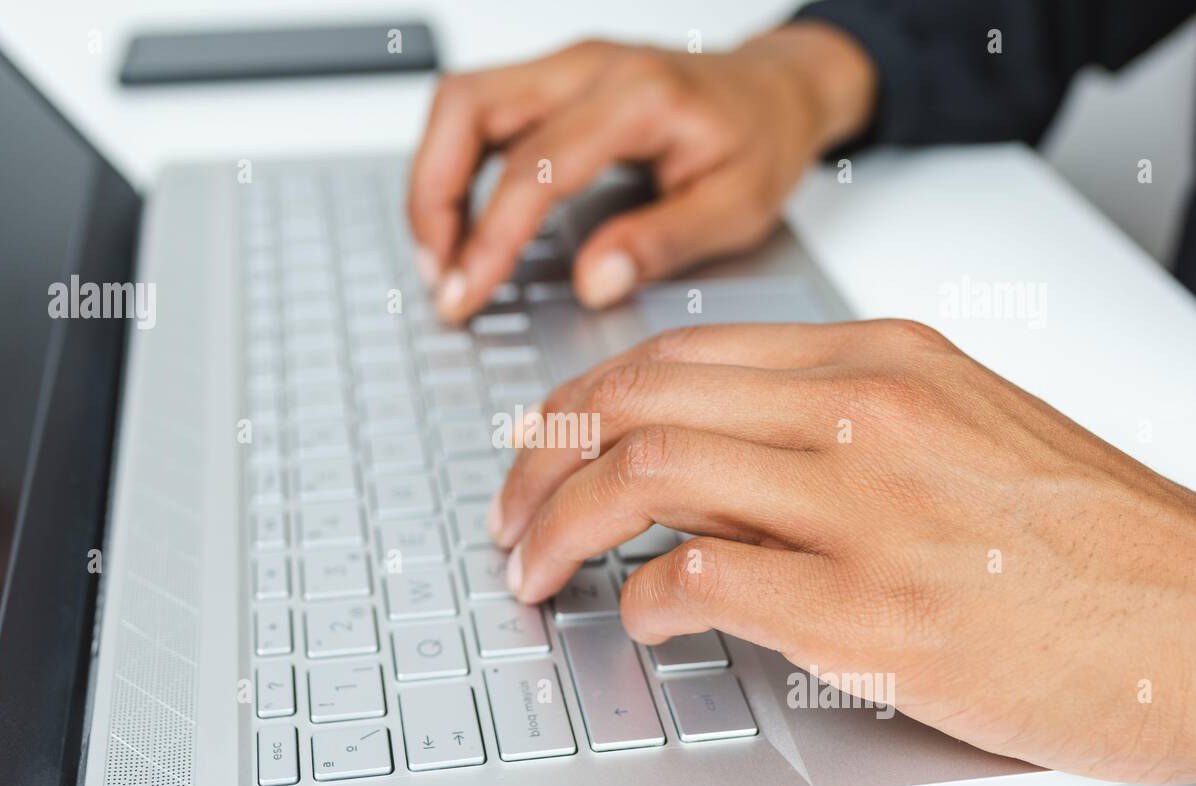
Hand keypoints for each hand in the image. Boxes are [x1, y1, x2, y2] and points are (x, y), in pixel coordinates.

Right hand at [407, 24, 874, 321]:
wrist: (778, 91)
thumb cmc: (762, 141)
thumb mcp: (736, 208)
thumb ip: (661, 244)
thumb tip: (592, 282)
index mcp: (639, 98)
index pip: (533, 167)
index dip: (488, 239)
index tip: (464, 293)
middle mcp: (591, 67)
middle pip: (468, 108)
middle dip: (433, 198)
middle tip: (439, 274)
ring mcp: (566, 67)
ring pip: (460, 102)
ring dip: (435, 180)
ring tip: (442, 255)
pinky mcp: (554, 80)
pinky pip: (478, 110)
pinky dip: (454, 165)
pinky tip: (464, 220)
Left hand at [488, 320, 1195, 783]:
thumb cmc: (1083, 534)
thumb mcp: (956, 428)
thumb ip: (827, 430)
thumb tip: (706, 461)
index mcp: (881, 361)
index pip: (678, 354)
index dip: (581, 401)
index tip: (544, 444)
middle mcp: (865, 414)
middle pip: (640, 402)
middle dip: (541, 461)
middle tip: (510, 514)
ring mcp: (867, 508)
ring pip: (649, 477)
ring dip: (561, 528)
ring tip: (533, 570)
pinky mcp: (871, 610)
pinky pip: (702, 581)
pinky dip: (642, 601)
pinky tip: (638, 619)